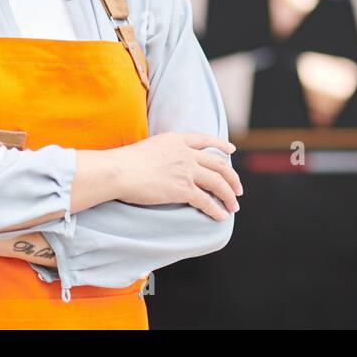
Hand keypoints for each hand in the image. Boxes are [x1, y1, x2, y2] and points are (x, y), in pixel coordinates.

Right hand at [108, 133, 241, 220]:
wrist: (118, 171)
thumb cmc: (124, 162)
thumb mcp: (149, 147)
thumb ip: (164, 152)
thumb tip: (166, 163)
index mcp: (177, 140)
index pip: (205, 140)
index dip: (221, 145)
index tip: (231, 151)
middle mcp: (186, 153)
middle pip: (219, 164)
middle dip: (232, 178)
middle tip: (238, 189)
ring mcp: (186, 170)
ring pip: (218, 183)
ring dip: (228, 196)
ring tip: (233, 206)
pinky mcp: (183, 189)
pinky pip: (206, 201)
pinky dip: (216, 210)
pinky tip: (221, 216)